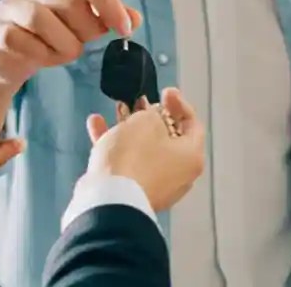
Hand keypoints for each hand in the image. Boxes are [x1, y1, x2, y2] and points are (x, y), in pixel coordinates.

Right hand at [0, 0, 141, 87]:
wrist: (7, 57)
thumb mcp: (83, 23)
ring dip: (65, 45)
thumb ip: (108, 17)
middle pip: (70, 2)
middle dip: (86, 30)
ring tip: (65, 52)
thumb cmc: (50, 34)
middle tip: (83, 42)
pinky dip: (43, 55)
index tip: (125, 29)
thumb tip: (135, 18)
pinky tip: (43, 56)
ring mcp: (9, 6)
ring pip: (44, 21)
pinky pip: (27, 43)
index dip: (109, 2)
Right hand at [83, 87, 204, 211]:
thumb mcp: (146, 122)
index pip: (193, 124)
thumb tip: (151, 120)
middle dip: (151, 116)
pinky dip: (115, 145)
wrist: (110, 199)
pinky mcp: (133, 191)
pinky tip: (97, 125)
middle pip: (168, 137)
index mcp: (191, 156)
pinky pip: (127, 162)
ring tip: (117, 109)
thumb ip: (152, 114)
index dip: (179, 103)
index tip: (164, 92)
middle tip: (140, 101)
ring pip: (144, 149)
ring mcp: (155, 184)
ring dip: (130, 128)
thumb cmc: (134, 157)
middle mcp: (178, 174)